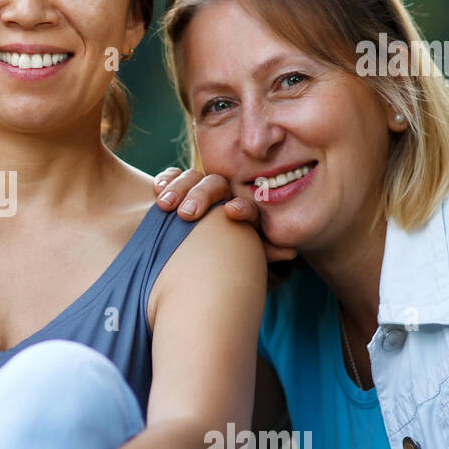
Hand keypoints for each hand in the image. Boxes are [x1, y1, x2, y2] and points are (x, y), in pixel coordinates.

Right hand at [153, 167, 296, 262]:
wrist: (170, 267)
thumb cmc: (207, 271)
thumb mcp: (235, 263)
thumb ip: (260, 254)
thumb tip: (290, 252)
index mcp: (240, 215)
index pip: (245, 205)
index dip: (242, 206)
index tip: (232, 212)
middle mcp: (219, 200)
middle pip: (216, 185)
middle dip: (202, 196)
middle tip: (188, 215)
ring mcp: (194, 193)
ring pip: (193, 178)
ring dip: (180, 188)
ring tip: (165, 206)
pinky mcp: (172, 190)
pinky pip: (172, 177)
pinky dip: (167, 180)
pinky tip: (158, 190)